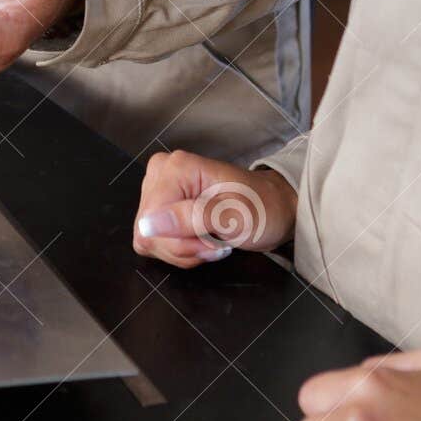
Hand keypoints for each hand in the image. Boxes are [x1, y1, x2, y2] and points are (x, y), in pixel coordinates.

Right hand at [133, 150, 297, 267]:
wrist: (273, 208)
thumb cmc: (262, 208)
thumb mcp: (235, 216)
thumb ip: (191, 218)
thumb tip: (147, 226)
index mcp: (175, 168)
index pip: (151, 220)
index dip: (178, 241)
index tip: (211, 243)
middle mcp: (160, 174)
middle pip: (148, 231)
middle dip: (182, 248)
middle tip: (215, 244)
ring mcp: (158, 190)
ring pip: (150, 239)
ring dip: (183, 251)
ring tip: (212, 242)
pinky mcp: (160, 207)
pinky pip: (154, 240)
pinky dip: (179, 250)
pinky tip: (201, 242)